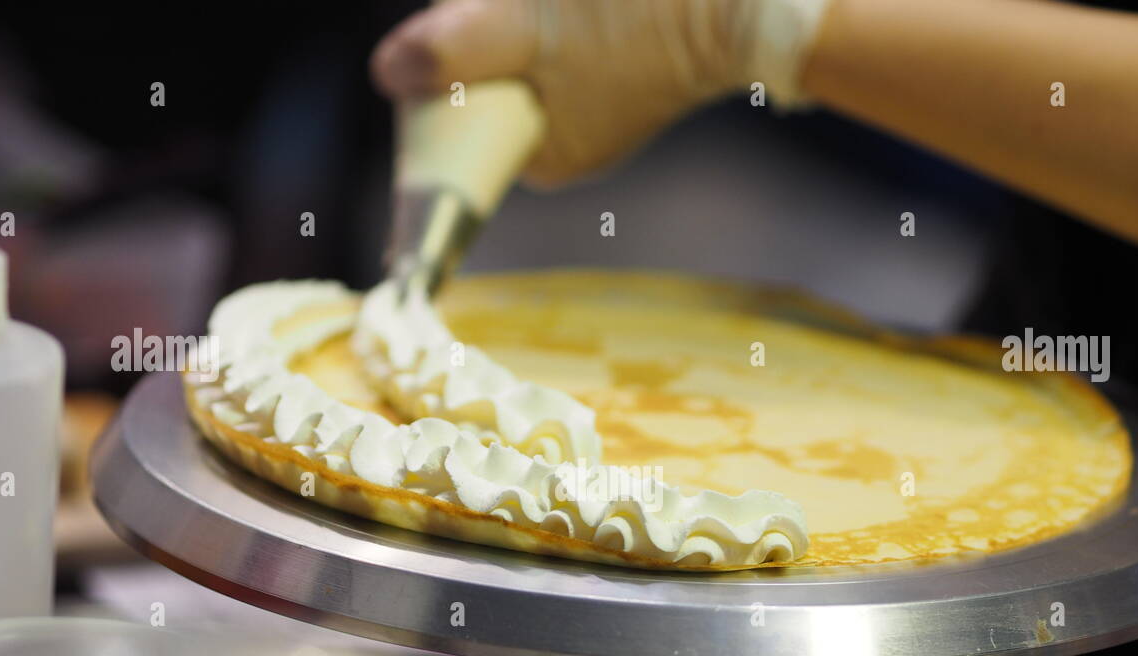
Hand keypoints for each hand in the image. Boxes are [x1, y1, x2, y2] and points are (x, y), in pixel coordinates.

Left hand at [371, 0, 826, 186]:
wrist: (752, 5)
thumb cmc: (638, 20)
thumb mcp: (526, 29)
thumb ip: (450, 51)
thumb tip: (384, 73)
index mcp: (543, 157)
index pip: (457, 113)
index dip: (444, 57)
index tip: (470, 19)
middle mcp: (568, 146)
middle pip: (488, 83)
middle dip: (486, 33)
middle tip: (521, 6)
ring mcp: (600, 111)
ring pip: (525, 59)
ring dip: (520, 22)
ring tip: (550, 6)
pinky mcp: (625, 75)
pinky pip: (564, 51)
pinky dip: (554, 22)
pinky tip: (575, 7)